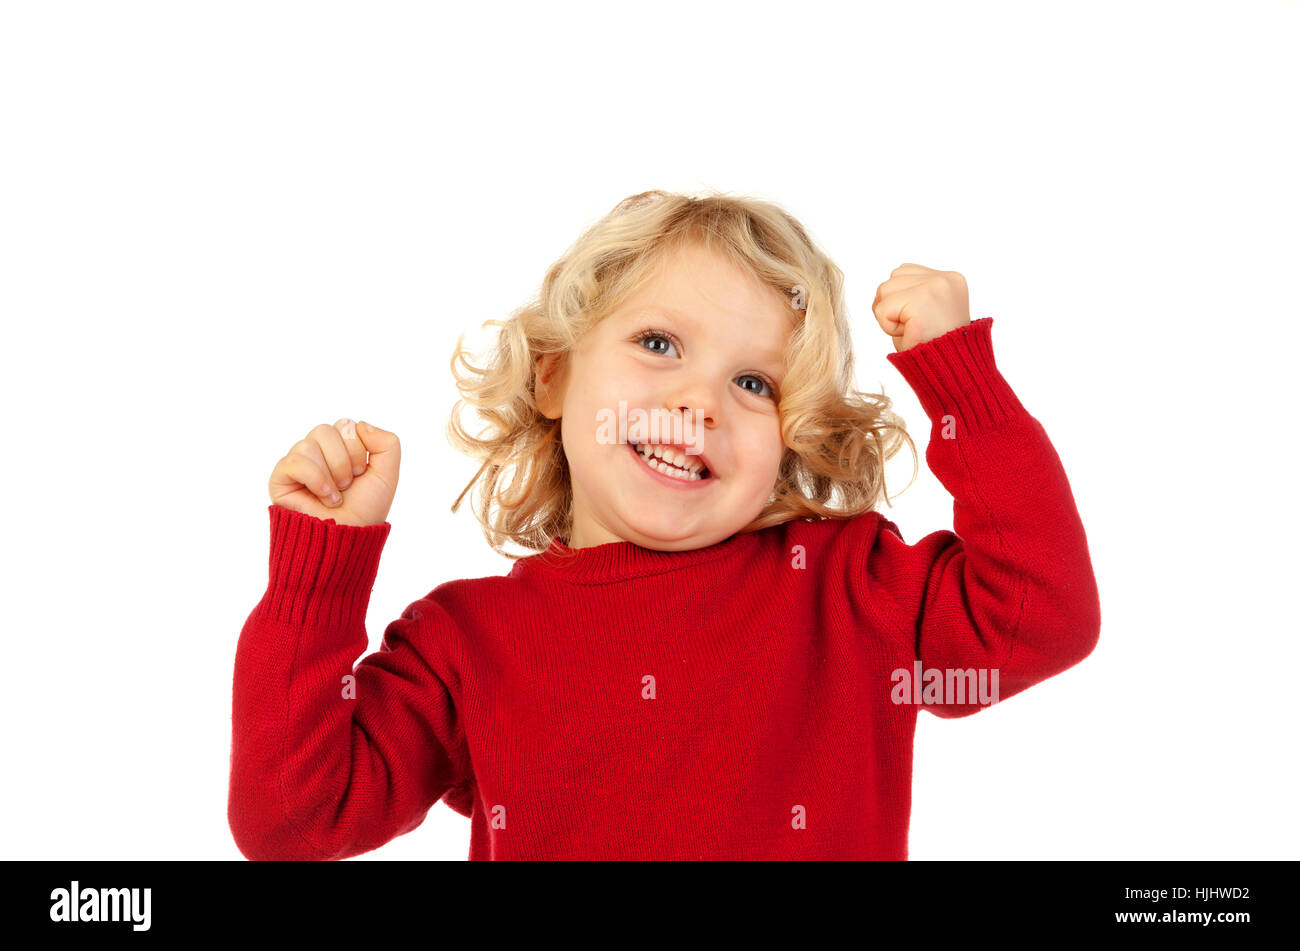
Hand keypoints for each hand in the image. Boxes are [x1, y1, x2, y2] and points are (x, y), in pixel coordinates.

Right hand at [268, 419, 399, 526]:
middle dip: (344, 460)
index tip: (361, 473)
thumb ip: (388, 443)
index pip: (346, 425)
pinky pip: (294, 462)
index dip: (358, 449)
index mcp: (339, 447)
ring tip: (336, 495)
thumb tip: (359, 425)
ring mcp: (297, 464)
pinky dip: (315, 479)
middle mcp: (316, 452)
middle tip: (348, 484)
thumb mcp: (387, 474)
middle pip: (325, 430)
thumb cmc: (364, 509)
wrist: (347, 537)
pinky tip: (324, 497)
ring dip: (331, 474)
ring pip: (308, 444)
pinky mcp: (280, 478)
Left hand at [871, 264, 970, 352]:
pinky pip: (882, 310)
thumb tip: (883, 289)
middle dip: (894, 306)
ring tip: (913, 329)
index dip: (901, 301)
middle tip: (916, 327)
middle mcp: (945, 278)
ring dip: (891, 317)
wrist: (949, 371)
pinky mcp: (921, 302)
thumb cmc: (932, 348)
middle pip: (892, 279)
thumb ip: (909, 293)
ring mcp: (934, 286)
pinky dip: (888, 327)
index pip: (904, 272)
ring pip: (884, 291)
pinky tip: (910, 333)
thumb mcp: (923, 312)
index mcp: (949, 279)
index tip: (921, 320)